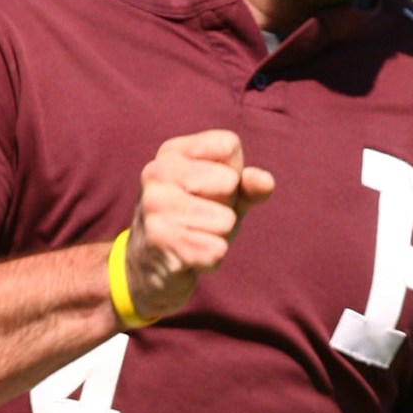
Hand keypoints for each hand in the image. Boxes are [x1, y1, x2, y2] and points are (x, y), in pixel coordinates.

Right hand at [124, 130, 274, 318]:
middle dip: (226, 207)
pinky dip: (211, 260)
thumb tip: (265, 181)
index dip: (233, 174)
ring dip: (219, 236)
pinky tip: (188, 257)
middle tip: (201, 218)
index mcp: (171, 152)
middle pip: (229, 181)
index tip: (209, 190)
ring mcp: (155, 206)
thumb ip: (248, 185)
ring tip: (194, 237)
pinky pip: (216, 251)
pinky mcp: (159, 241)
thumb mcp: (225, 197)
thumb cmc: (193, 221)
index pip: (228, 146)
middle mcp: (157, 172)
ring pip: (225, 220)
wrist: (147, 266)